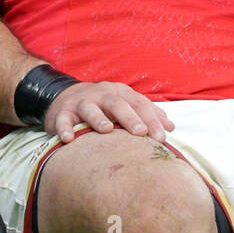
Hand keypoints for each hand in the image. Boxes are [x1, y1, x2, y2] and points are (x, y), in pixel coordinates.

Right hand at [46, 81, 175, 143]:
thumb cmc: (103, 107)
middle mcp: (102, 95)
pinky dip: (64, 128)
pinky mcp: (62, 112)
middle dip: (130, 117)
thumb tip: (171, 128)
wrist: (66, 98)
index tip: (162, 137)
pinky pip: (62, 120)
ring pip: (90, 108)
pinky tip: (68, 139)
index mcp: (120, 93)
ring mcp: (81, 102)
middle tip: (141, 133)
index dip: (151, 119)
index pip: (139, 104)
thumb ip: (147, 115)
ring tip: (106, 130)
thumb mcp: (125, 105)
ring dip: (98, 118)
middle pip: (117, 103)